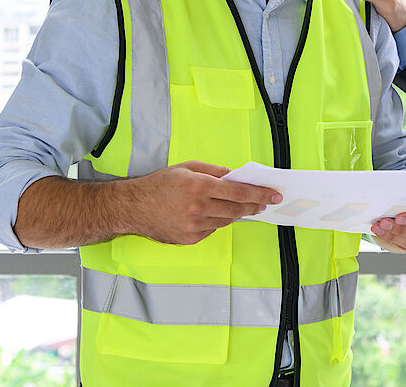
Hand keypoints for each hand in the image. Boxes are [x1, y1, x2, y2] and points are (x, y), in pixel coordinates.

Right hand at [125, 161, 283, 245]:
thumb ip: (214, 171)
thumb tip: (236, 176)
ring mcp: (193, 226)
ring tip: (245, 207)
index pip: (238, 192)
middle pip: (236, 209)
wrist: (133, 208)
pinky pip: (211, 230)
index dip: (259, 194)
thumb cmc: (160, 184)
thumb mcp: (187, 167)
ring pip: (226, 221)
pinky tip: (215, 214)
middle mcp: (197, 207)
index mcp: (198, 186)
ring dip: (238, 214)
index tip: (273, 195)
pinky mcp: (189, 239)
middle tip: (266, 203)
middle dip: (255, 206)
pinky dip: (217, 221)